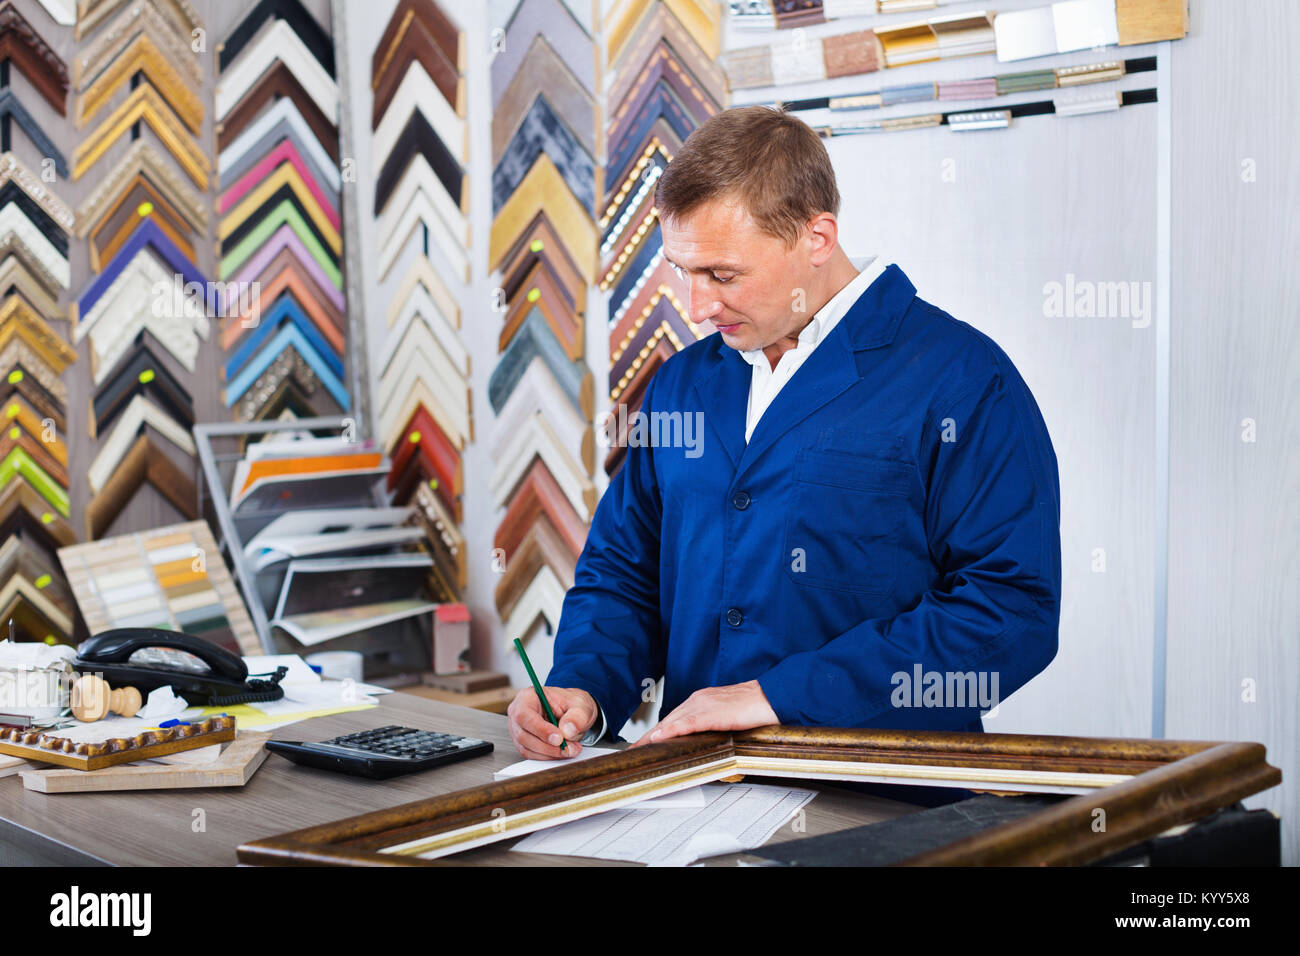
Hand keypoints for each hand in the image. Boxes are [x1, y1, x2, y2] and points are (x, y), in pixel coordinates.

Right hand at [507, 686, 597, 759]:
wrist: (573, 713)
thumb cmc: (572, 705)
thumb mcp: (581, 706)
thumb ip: (577, 717)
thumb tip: (567, 730)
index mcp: (528, 696)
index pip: (524, 715)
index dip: (540, 729)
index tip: (559, 738)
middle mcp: (518, 712)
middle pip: (523, 735)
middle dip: (548, 746)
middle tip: (568, 748)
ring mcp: (518, 729)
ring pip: (527, 748)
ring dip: (549, 753)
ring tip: (569, 749)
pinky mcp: (523, 742)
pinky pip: (531, 754)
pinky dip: (547, 756)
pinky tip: (561, 751)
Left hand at [629, 680, 777, 746]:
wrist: (772, 697)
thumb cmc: (754, 708)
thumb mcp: (727, 719)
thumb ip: (711, 728)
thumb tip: (701, 745)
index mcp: (701, 701)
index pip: (672, 718)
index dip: (656, 732)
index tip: (643, 744)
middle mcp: (699, 699)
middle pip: (667, 720)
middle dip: (648, 736)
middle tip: (633, 750)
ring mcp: (705, 704)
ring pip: (673, 721)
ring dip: (654, 735)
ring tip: (639, 748)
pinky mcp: (713, 712)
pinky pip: (688, 722)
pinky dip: (672, 730)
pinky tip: (660, 737)